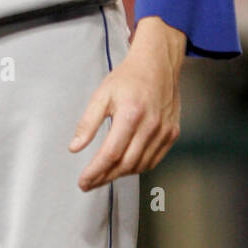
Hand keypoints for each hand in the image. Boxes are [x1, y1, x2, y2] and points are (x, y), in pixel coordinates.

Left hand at [69, 16, 184, 190]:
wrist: (157, 64)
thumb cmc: (129, 77)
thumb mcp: (102, 94)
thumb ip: (88, 123)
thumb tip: (75, 147)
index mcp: (130, 115)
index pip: (111, 154)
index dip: (95, 171)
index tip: (83, 181)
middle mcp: (150, 126)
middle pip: (126, 164)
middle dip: (105, 177)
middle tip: (90, 182)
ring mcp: (164, 132)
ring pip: (140, 165)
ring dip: (120, 175)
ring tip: (104, 175)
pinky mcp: (172, 134)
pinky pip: (154, 160)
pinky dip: (138, 168)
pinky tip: (125, 167)